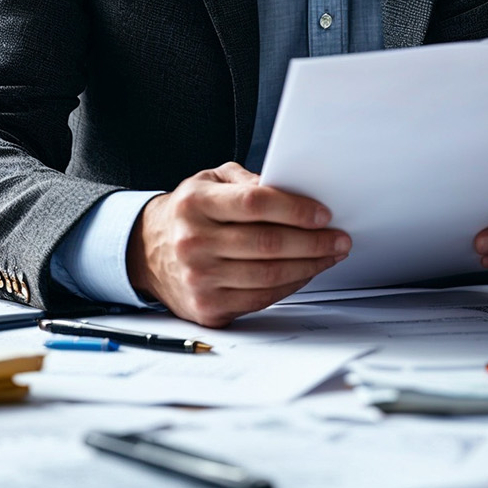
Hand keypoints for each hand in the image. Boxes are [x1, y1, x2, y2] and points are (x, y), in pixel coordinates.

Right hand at [126, 162, 351, 326]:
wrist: (148, 251)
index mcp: (195, 204)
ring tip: (329, 255)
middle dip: (313, 242)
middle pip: (268, 244)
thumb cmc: (188, 213)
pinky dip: (290, 285)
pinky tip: (305, 272)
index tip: (323, 214)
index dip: (295, 210)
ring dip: (309, 266)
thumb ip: (247, 182)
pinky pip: (261, 298)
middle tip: (339, 238)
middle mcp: (194, 242)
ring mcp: (199, 278)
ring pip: (269, 275)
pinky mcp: (208, 306)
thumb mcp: (210, 181)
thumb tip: (291, 191)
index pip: (255, 204)